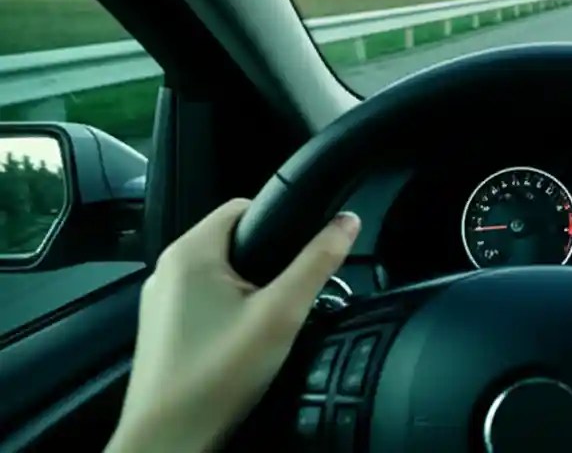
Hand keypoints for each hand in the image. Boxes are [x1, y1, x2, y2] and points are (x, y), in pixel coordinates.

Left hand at [107, 199, 360, 452]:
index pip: (243, 206)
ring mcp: (159, 302)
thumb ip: (317, 263)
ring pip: (219, 276)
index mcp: (190, 252)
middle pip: (233, 242)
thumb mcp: (281, 315)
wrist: (168, 440)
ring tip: (267, 324)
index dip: (281, 223)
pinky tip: (242, 344)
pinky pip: (204, 303)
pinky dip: (228, 313)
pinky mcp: (161, 330)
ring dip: (249, 291)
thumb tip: (347, 223)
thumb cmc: (215, 377)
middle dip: (267, 264)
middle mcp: (166, 270)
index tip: (303, 254)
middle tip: (288, 299)